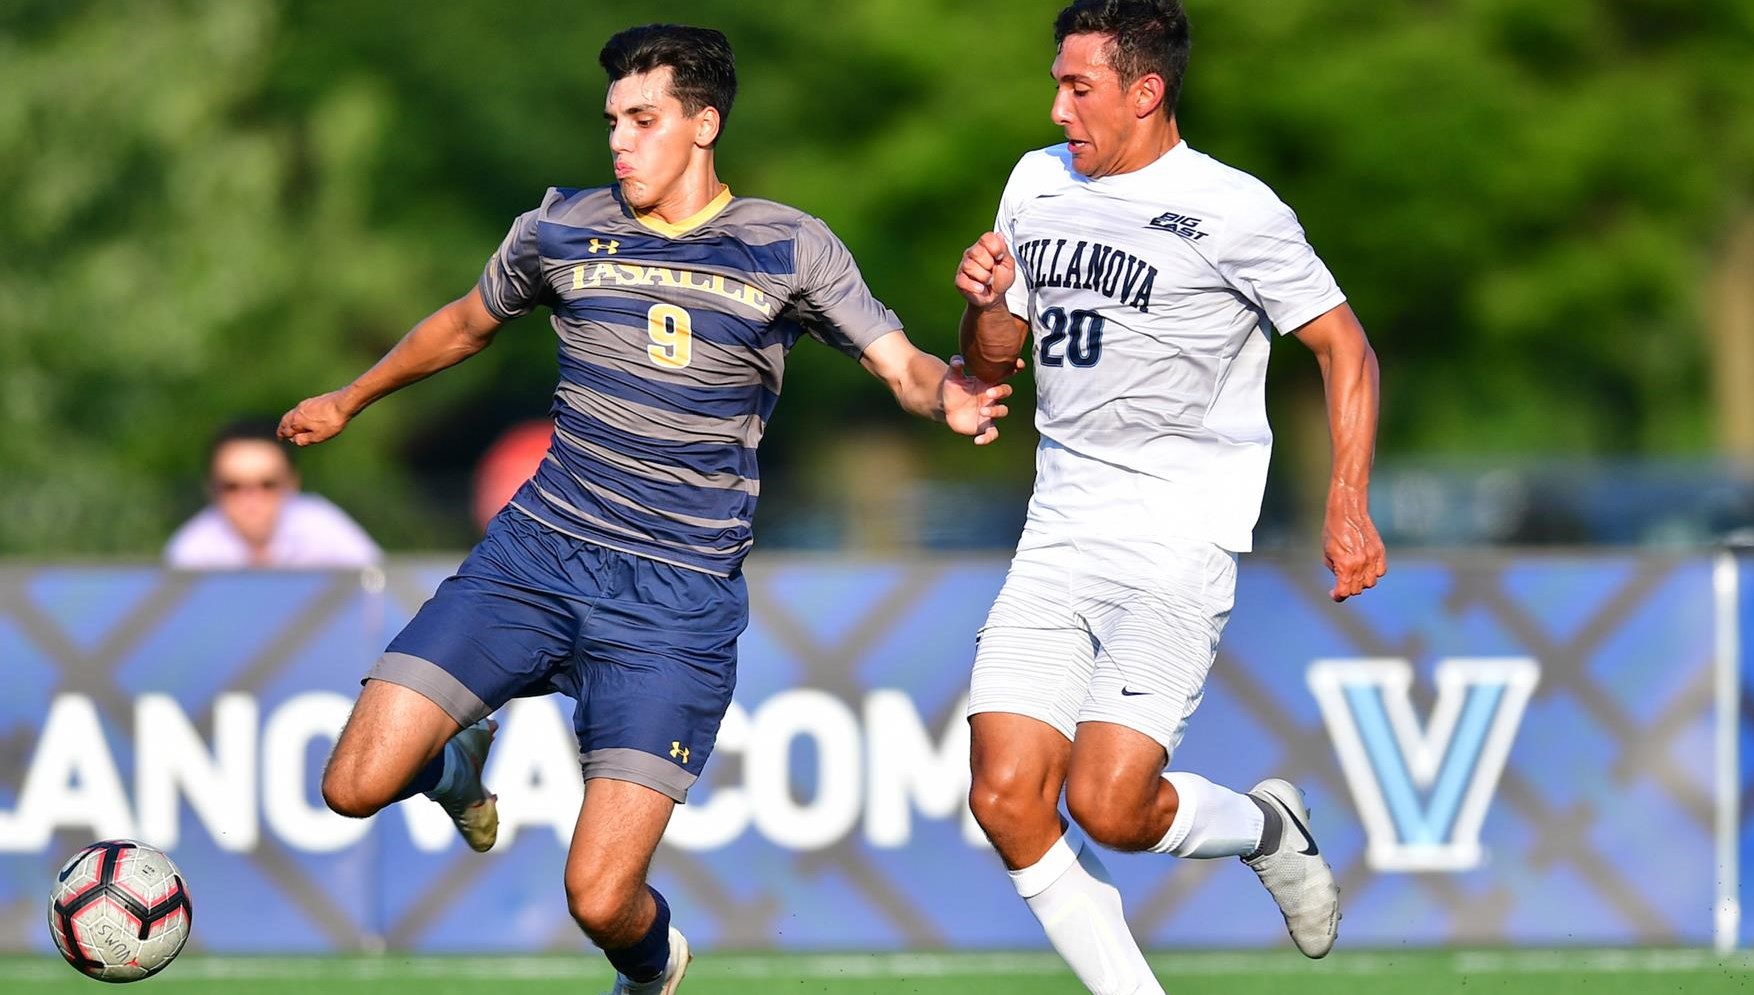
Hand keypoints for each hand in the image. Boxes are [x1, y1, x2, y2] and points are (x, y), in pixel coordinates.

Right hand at [278, 389, 353, 446]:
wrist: (343, 403)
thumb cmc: (331, 422)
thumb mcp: (318, 436)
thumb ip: (304, 439)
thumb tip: (294, 440)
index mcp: (296, 421)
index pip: (286, 430)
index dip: (283, 435)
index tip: (281, 439)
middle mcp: (297, 411)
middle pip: (286, 420)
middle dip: (282, 427)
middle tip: (280, 432)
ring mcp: (305, 404)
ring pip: (292, 413)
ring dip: (288, 420)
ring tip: (289, 425)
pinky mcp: (313, 401)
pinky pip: (300, 409)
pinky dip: (296, 415)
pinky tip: (302, 416)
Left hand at [942, 356, 1013, 445]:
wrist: (945, 406)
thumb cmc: (953, 388)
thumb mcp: (952, 376)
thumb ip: (956, 366)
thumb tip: (958, 360)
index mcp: (988, 382)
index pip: (1005, 374)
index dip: (1014, 368)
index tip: (1018, 364)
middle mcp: (992, 397)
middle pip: (1006, 392)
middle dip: (1000, 392)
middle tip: (988, 393)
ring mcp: (989, 412)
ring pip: (1002, 411)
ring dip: (995, 411)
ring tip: (982, 411)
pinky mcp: (983, 426)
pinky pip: (992, 433)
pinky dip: (987, 438)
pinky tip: (977, 440)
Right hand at [955, 232, 1016, 310]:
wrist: (994, 297)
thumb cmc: (1001, 279)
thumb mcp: (1008, 264)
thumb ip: (1004, 250)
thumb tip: (999, 235)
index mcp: (984, 247)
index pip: (986, 238)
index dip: (996, 248)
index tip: (1000, 258)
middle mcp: (972, 253)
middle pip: (978, 252)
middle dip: (989, 265)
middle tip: (992, 271)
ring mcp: (964, 266)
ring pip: (970, 266)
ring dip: (984, 277)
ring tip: (987, 281)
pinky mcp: (959, 280)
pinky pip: (963, 280)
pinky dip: (975, 286)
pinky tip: (981, 288)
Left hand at [1323, 484, 1386, 601]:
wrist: (1347, 512)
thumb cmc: (1333, 531)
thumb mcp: (1327, 553)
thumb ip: (1335, 570)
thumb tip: (1341, 581)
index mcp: (1345, 565)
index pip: (1344, 591)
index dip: (1337, 596)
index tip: (1334, 594)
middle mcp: (1360, 564)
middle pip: (1357, 589)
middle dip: (1348, 588)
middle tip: (1341, 582)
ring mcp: (1372, 558)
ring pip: (1370, 583)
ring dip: (1361, 582)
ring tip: (1353, 574)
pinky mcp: (1380, 552)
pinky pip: (1380, 572)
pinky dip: (1373, 573)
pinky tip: (1365, 568)